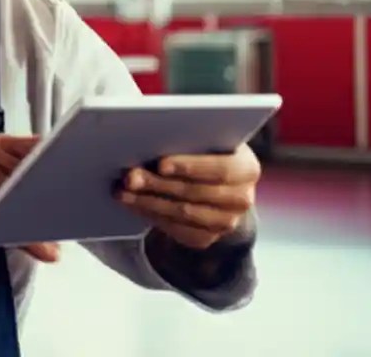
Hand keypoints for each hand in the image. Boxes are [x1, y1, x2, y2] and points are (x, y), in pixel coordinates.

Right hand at [0, 135, 58, 261]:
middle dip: (39, 195)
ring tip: (31, 228)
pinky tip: (0, 226)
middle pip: (24, 170)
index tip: (72, 176)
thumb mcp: (2, 214)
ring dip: (19, 209)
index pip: (37, 147)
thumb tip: (55, 250)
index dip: (55, 162)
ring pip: (6, 186)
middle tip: (53, 215)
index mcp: (4, 147)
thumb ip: (28, 224)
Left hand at [117, 144, 260, 250]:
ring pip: (183, 213)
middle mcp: (242, 198)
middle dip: (159, 184)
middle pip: (196, 192)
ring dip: (149, 201)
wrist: (215, 185)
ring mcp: (226, 222)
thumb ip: (188, 136)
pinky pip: (176, 229)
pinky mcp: (207, 237)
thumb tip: (152, 132)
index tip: (161, 164)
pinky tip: (132, 203)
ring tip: (123, 190)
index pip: (221, 168)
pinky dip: (151, 215)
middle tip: (130, 177)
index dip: (190, 166)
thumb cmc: (204, 151)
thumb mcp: (204, 140)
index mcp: (247, 168)